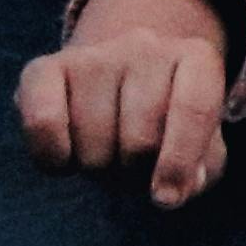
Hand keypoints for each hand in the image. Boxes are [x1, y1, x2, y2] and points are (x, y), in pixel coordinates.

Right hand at [20, 0, 234, 208]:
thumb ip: (202, 169)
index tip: (166, 200)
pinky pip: (43, 124)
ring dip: (97, 167)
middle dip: (134, 173)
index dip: (180, 162)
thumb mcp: (200, 142)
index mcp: (196, 57)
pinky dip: (53, 158)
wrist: (118, 78)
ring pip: (93, 140)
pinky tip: (65, 158)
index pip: (194, 109)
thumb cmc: (165, 120)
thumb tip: (175, 190)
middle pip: (140, 138)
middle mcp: (145, 45)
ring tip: (105, 153)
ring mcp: (94, 55)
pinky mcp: (43, 69)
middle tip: (131, 168)